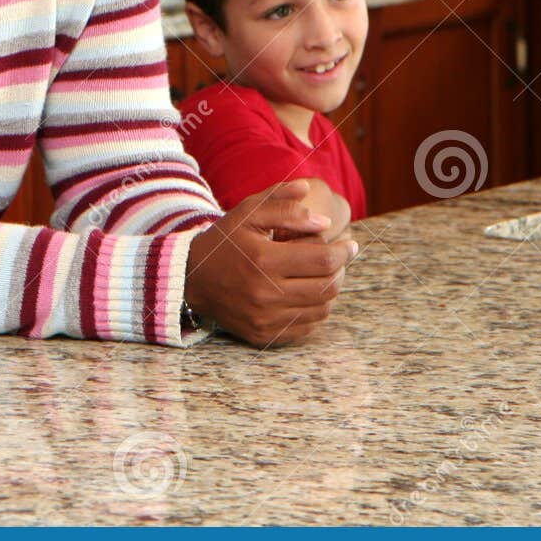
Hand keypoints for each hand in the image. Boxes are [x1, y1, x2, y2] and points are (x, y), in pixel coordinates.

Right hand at [184, 180, 358, 346]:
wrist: (190, 279)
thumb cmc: (224, 242)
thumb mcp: (248, 213)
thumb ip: (284, 206)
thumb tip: (323, 219)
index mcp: (264, 260)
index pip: (324, 260)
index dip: (344, 251)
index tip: (350, 245)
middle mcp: (266, 294)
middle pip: (328, 287)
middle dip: (340, 270)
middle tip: (338, 258)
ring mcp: (265, 319)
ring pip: (322, 309)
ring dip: (330, 290)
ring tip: (322, 274)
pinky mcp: (264, 335)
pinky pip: (307, 327)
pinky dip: (315, 310)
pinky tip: (306, 293)